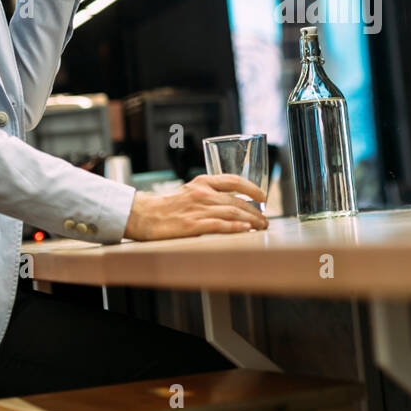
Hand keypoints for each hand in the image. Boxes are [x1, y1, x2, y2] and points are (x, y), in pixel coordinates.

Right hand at [123, 174, 269, 240]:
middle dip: (255, 211)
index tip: (263, 196)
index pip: (233, 180)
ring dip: (251, 220)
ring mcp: (197, 209)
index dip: (252, 188)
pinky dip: (235, 227)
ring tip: (261, 227)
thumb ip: (209, 194)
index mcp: (202, 182)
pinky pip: (219, 225)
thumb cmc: (168, 206)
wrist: (144, 215)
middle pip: (237, 201)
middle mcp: (202, 193)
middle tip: (265, 220)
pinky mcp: (192, 225)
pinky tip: (246, 230)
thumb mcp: (190, 191)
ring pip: (232, 212)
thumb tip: (234, 203)